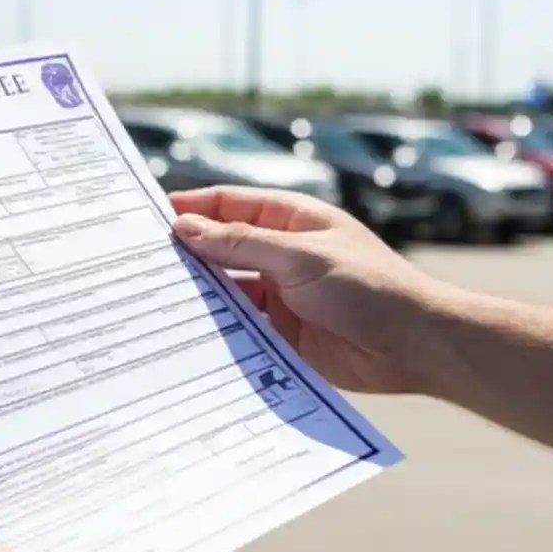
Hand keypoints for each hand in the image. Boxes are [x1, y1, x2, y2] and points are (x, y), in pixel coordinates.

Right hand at [171, 186, 449, 393]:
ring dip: (196, 294)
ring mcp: (279, 295)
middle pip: (220, 248)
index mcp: (290, 220)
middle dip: (185, 254)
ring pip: (225, 290)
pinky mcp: (280, 334)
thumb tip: (186, 228)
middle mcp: (279, 254)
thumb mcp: (301, 257)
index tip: (146, 219)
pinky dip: (214, 329)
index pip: (228, 205)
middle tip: (137, 263)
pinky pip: (238, 327)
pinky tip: (183, 333)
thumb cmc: (369, 287)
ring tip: (149, 300)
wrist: (415, 346)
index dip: (189, 208)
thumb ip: (242, 244)